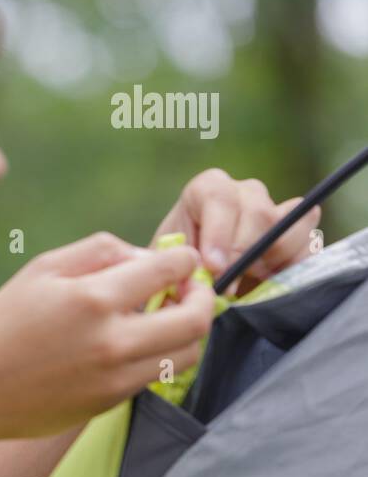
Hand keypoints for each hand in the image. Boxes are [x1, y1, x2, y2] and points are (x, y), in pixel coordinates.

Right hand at [0, 232, 214, 440]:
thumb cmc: (3, 320)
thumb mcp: (41, 268)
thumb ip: (98, 251)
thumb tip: (144, 257)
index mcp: (93, 298)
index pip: (169, 271)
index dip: (184, 261)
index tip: (181, 261)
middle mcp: (112, 341)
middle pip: (195, 319)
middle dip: (203, 298)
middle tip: (191, 290)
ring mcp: (115, 377)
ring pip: (186, 354)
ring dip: (189, 331)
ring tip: (169, 317)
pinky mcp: (111, 402)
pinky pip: (155, 375)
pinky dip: (159, 355)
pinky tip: (138, 342)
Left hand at [153, 168, 320, 294]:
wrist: (194, 278)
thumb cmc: (174, 267)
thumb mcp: (166, 262)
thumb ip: (178, 262)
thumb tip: (202, 273)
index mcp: (207, 189)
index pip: (220, 198)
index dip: (219, 233)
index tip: (213, 267)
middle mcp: (245, 192)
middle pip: (259, 214)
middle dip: (244, 255)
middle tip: (228, 287)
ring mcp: (276, 210)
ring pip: (290, 228)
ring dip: (271, 262)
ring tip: (245, 283)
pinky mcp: (299, 235)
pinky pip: (309, 248)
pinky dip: (291, 270)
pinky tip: (267, 283)